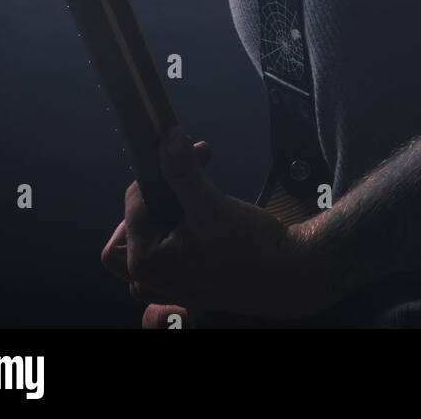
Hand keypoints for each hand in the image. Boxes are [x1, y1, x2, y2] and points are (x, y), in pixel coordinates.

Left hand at [101, 128, 332, 320]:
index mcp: (145, 262)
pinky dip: (171, 227)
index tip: (197, 151)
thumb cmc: (250, 247)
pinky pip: (159, 249)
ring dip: (166, 205)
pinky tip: (198, 214)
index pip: (136, 200)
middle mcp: (146, 277)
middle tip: (193, 172)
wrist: (286, 277)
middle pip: (134, 218)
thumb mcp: (212, 206)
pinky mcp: (179, 281)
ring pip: (145, 232)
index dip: (166, 170)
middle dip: (162, 187)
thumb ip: (183, 172)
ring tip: (196, 192)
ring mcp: (162, 283)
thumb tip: (166, 136)